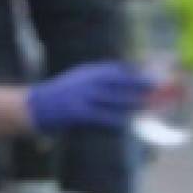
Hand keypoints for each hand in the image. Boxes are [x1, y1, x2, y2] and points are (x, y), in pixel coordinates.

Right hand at [25, 61, 156, 132]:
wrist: (34, 107)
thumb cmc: (58, 96)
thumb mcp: (77, 80)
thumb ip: (97, 80)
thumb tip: (124, 80)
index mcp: (87, 71)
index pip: (117, 69)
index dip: (136, 73)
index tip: (152, 76)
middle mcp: (86, 81)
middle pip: (120, 82)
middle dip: (140, 86)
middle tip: (158, 90)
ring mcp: (82, 96)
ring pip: (115, 100)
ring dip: (134, 104)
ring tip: (149, 107)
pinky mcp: (79, 112)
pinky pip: (103, 116)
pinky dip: (118, 120)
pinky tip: (128, 123)